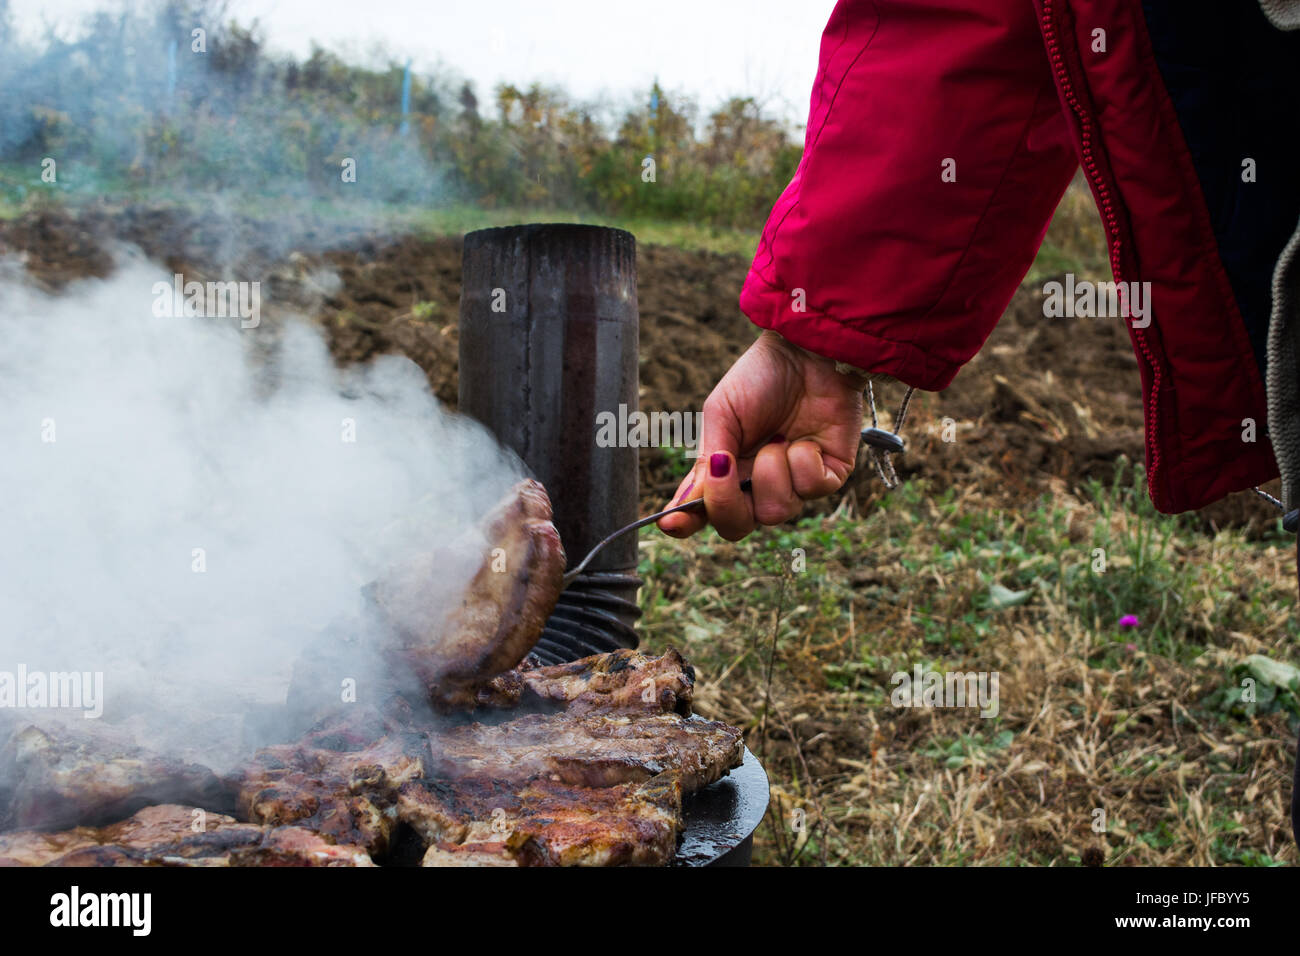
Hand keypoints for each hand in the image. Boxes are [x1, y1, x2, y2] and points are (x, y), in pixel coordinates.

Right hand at [657, 331, 866, 540]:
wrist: (807, 352)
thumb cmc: (761, 377)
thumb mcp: (722, 413)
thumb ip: (707, 458)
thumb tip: (689, 499)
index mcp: (727, 471)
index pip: (705, 510)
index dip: (686, 522)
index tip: (671, 523)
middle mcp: (758, 485)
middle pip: (736, 526)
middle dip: (726, 503)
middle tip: (725, 466)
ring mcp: (794, 484)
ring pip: (775, 512)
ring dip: (769, 471)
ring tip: (778, 438)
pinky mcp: (828, 477)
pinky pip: (810, 491)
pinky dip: (802, 461)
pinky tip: (804, 439)